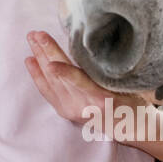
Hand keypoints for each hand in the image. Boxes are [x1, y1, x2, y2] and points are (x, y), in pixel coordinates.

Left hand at [24, 30, 147, 133]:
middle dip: (46, 53)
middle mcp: (84, 106)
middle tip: (36, 34)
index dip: (65, 73)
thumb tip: (88, 45)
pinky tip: (30, 60)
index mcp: (103, 99)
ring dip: (40, 58)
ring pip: (50, 81)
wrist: (131, 127)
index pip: (81, 83)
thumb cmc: (132, 101)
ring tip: (32, 39)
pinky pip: (47, 91)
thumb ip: (105, 71)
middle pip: (60, 78)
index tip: (52, 63)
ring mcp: (72, 110)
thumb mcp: (126, 86)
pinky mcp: (65, 112)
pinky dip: (38, 74)